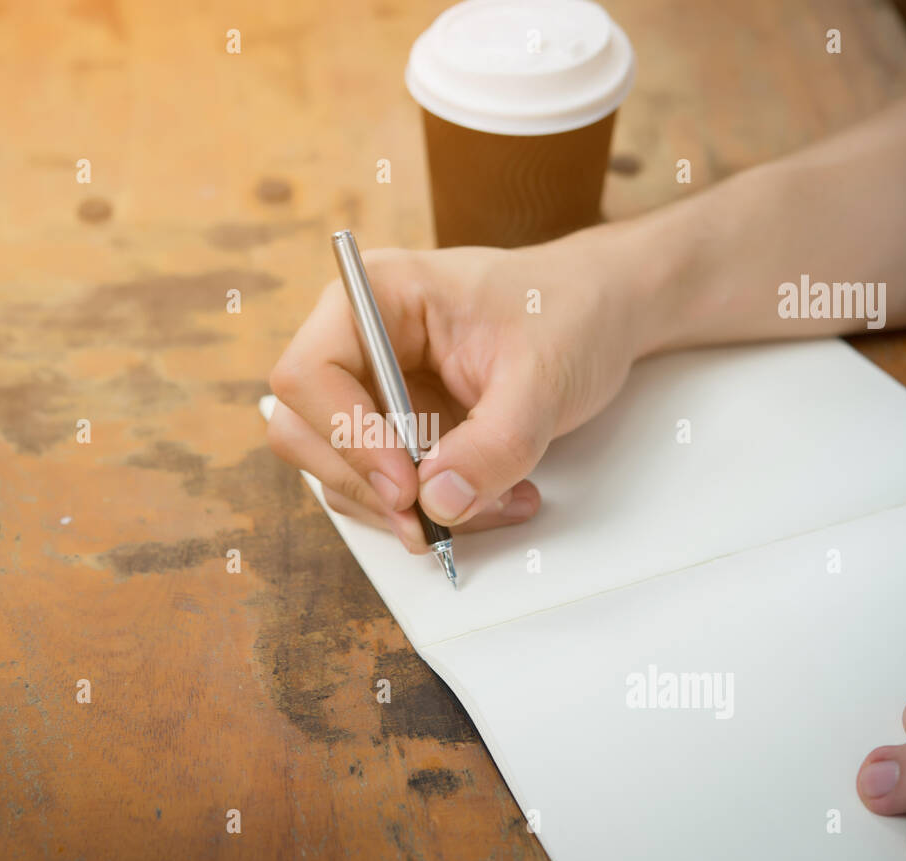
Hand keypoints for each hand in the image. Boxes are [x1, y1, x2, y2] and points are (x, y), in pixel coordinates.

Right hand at [267, 237, 638, 552]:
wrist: (600, 311)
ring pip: (339, 470)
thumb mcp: (543, 376)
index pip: (310, 373)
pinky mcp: (394, 429)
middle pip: (305, 430)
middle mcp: (358, 342)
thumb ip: (494, 442)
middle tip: (432, 519)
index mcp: (378, 296)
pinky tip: (488, 498)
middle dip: (368, 486)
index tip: (405, 483)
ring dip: (404, 508)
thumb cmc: (567, 311)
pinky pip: (382, 486)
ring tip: (492, 502)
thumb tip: (439, 501)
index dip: (346, 435)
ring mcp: (372, 389)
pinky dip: (428, 508)